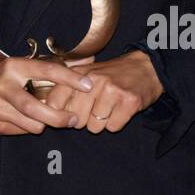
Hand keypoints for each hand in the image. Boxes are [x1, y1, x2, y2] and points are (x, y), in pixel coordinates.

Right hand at [0, 56, 93, 135]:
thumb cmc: (4, 77)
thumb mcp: (23, 65)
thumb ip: (54, 65)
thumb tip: (89, 59)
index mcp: (14, 66)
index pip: (47, 71)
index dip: (70, 78)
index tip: (88, 85)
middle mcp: (3, 85)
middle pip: (37, 107)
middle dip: (59, 117)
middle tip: (73, 119)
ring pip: (33, 123)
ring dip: (45, 124)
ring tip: (47, 118)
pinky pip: (23, 131)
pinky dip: (30, 127)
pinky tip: (27, 120)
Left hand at [43, 51, 163, 133]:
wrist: (146, 67)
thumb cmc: (112, 75)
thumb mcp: (86, 74)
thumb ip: (67, 89)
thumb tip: (48, 110)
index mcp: (78, 74)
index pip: (54, 102)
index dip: (59, 114)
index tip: (67, 115)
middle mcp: (93, 81)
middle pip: (76, 120)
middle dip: (84, 121)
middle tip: (95, 109)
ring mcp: (111, 91)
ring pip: (94, 127)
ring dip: (101, 122)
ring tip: (110, 107)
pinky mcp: (129, 102)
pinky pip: (113, 127)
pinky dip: (116, 123)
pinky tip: (120, 110)